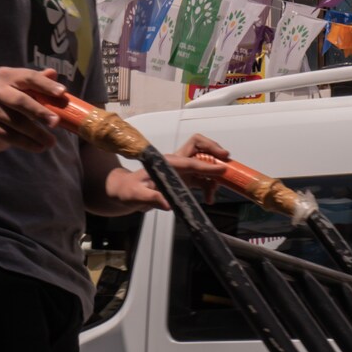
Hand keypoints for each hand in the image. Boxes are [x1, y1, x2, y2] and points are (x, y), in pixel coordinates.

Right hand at [0, 66, 65, 152]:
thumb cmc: (10, 100)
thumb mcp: (23, 88)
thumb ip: (39, 82)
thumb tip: (53, 73)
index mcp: (6, 75)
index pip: (29, 77)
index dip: (46, 85)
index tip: (62, 93)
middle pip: (20, 101)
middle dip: (40, 112)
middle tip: (56, 122)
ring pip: (16, 122)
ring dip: (37, 134)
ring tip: (51, 141)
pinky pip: (10, 137)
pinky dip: (27, 143)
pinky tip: (39, 147)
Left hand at [97, 135, 233, 214]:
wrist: (124, 193)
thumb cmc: (127, 191)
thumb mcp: (135, 195)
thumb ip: (150, 198)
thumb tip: (166, 204)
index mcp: (166, 163)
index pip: (190, 161)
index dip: (207, 166)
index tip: (222, 168)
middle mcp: (176, 163)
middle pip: (199, 147)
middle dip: (214, 151)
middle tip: (227, 163)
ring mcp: (181, 170)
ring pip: (204, 165)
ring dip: (213, 176)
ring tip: (212, 196)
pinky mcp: (183, 180)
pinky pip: (202, 179)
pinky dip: (209, 187)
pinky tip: (209, 199)